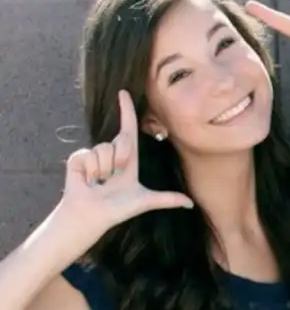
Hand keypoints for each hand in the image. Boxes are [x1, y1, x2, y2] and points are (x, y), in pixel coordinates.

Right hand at [61, 90, 193, 235]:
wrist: (93, 216)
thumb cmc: (117, 209)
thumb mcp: (145, 201)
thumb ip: (167, 199)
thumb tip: (190, 204)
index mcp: (127, 160)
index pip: (128, 131)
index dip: (127, 111)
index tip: (124, 93)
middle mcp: (111, 153)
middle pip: (122, 140)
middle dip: (122, 157)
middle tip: (115, 176)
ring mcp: (93, 154)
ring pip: (105, 148)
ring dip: (104, 169)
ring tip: (100, 182)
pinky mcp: (78, 158)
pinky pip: (89, 154)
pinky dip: (91, 171)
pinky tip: (88, 180)